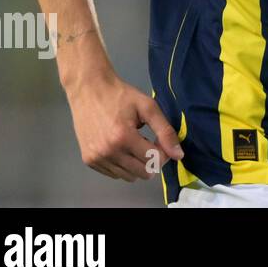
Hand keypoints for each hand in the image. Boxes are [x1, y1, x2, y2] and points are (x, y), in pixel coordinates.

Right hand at [64, 70, 183, 181]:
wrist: (89, 90)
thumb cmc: (121, 95)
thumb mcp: (148, 107)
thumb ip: (165, 131)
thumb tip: (179, 155)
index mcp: (124, 138)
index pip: (154, 160)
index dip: (164, 152)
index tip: (160, 139)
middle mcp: (108, 152)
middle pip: (143, 173)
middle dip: (152, 160)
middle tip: (148, 142)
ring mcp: (96, 158)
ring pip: (128, 176)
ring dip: (137, 164)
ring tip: (134, 144)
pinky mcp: (88, 160)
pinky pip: (114, 174)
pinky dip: (123, 165)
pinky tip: (122, 148)